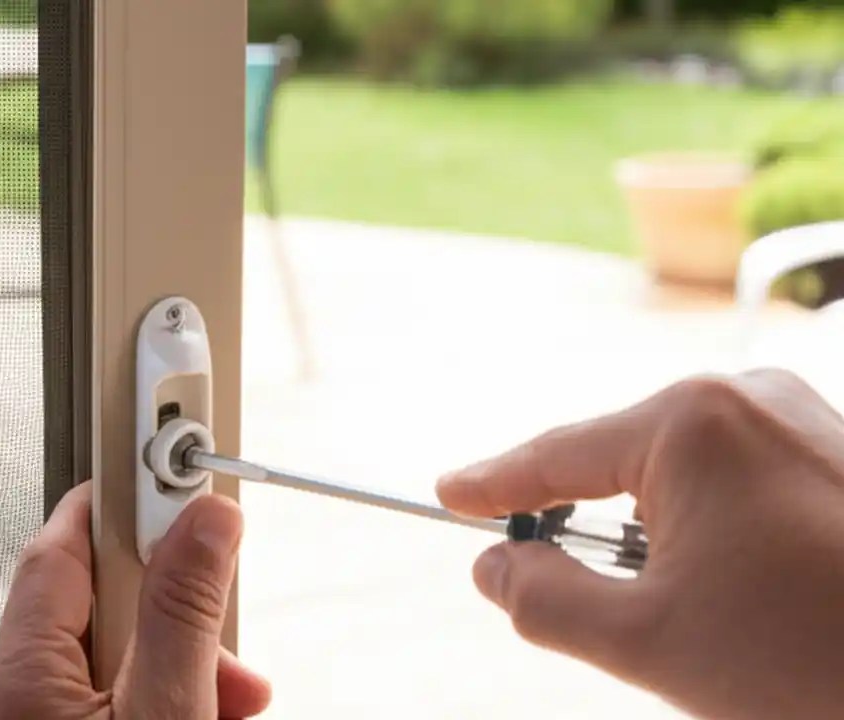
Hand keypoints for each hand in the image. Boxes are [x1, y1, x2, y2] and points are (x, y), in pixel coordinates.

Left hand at [0, 481, 270, 719]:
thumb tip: (206, 523)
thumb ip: (182, 619)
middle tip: (224, 615)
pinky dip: (151, 693)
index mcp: (17, 680)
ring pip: (105, 656)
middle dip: (170, 604)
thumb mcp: (164, 713)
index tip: (173, 480)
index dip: (121, 505)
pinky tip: (200, 707)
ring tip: (228, 693)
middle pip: (94, 604)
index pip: (60, 546)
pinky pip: (100, 697)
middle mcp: (3, 701)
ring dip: (174, 658)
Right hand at [437, 370, 843, 719]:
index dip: (492, 484)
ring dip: (656, 538)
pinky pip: (734, 477)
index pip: (554, 455)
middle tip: (583, 599)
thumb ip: (544, 599)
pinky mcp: (834, 448)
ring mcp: (799, 415)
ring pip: (678, 473)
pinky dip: (708, 529)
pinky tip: (740, 590)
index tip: (445, 495)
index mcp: (689, 423)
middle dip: (589, 528)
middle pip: (617, 461)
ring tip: (696, 615)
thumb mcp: (647, 642)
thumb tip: (494, 567)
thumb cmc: (809, 660)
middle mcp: (744, 397)